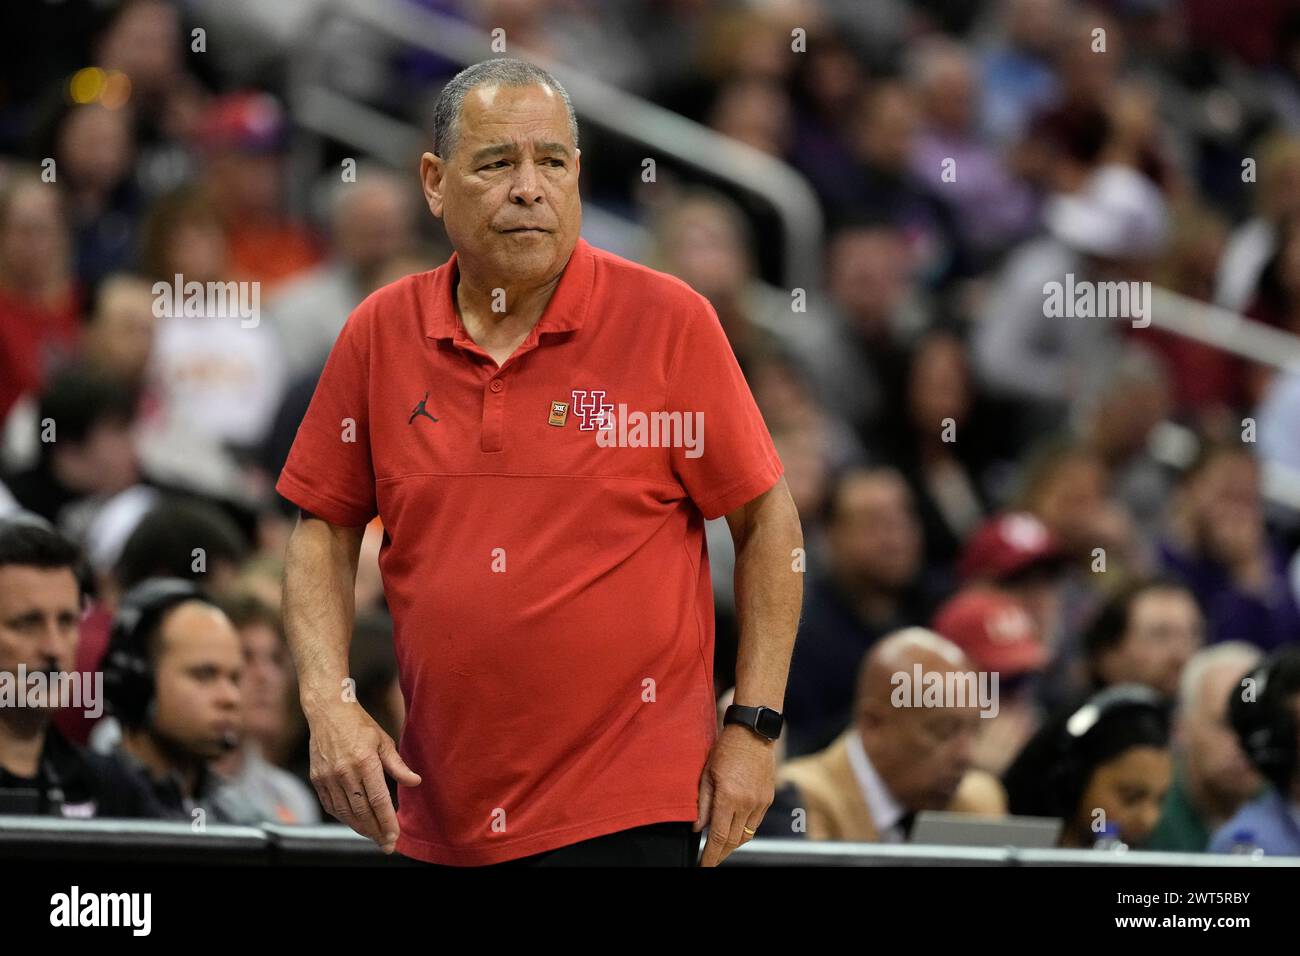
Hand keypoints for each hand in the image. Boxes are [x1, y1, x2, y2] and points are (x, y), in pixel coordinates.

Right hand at [307, 703, 421, 853]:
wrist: (328, 713)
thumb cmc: (360, 725)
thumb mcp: (384, 741)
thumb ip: (398, 765)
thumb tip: (415, 782)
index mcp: (364, 761)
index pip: (378, 800)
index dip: (387, 821)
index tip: (394, 837)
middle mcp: (344, 772)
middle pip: (362, 811)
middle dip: (376, 831)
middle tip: (386, 844)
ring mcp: (327, 777)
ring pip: (345, 812)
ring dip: (360, 828)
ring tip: (374, 835)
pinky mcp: (317, 779)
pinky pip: (331, 806)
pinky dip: (344, 817)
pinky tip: (355, 822)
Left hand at [695, 724, 774, 866]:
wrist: (753, 733)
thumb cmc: (727, 749)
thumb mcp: (707, 774)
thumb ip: (702, 803)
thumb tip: (698, 828)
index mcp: (729, 797)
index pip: (719, 837)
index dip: (710, 856)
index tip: (703, 865)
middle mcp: (747, 803)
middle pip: (733, 841)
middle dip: (720, 854)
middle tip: (710, 859)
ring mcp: (760, 802)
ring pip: (746, 835)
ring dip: (733, 845)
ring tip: (720, 847)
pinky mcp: (768, 798)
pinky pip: (755, 823)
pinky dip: (744, 831)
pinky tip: (735, 830)